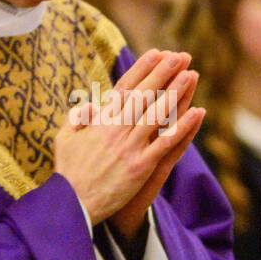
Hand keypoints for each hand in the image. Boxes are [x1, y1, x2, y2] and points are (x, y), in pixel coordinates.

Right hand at [53, 50, 197, 225]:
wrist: (72, 204)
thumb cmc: (68, 172)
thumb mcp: (64, 139)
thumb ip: (77, 118)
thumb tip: (90, 104)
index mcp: (100, 121)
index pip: (124, 88)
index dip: (142, 69)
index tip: (156, 54)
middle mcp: (116, 130)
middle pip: (144, 95)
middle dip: (163, 73)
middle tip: (180, 56)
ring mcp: (130, 147)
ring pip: (157, 114)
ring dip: (176, 93)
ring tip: (191, 75)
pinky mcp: (141, 167)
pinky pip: (165, 143)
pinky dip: (181, 127)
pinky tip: (196, 114)